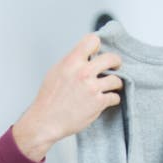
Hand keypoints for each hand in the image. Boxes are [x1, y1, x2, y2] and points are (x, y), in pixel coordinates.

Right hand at [13, 34, 122, 160]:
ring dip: (116, 84)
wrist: (46, 122)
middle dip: (116, 63)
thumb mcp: (55, 72)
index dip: (97, 46)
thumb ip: (72, 62)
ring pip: (116, 80)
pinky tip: (108, 100)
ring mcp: (92, 88)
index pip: (92, 40)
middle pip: (111, 58)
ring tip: (113, 86)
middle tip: (116, 67)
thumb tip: (85, 57)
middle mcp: (83, 73)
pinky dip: (113, 99)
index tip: (98, 54)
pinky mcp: (98, 103)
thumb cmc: (48, 100)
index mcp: (71, 62)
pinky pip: (114, 97)